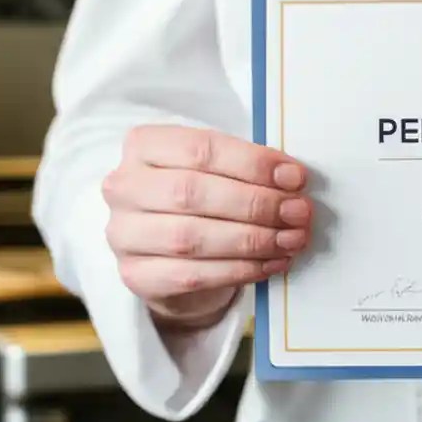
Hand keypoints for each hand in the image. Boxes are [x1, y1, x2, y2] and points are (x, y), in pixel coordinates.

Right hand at [103, 125, 312, 329]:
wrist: (171, 252)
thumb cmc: (203, 198)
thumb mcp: (220, 170)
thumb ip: (248, 168)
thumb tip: (292, 179)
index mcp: (144, 145)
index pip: (200, 149)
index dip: (253, 163)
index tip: (295, 176)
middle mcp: (124, 187)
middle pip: (193, 193)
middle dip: (257, 204)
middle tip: (298, 212)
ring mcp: (123, 234)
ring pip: (191, 237)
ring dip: (253, 240)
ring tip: (291, 239)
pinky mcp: (135, 275)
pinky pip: (192, 274)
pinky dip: (240, 270)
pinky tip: (271, 263)